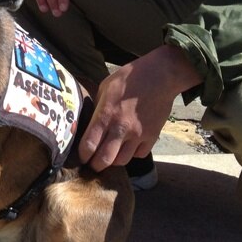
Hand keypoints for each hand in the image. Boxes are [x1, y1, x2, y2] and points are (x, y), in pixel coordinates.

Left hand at [79, 45, 201, 169]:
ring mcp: (138, 134)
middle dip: (96, 165)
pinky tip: (129, 146)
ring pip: (122, 161)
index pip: (89, 144)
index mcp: (106, 114)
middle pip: (105, 159)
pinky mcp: (152, 137)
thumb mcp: (105, 87)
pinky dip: (132, 154)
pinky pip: (139, 154)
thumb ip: (98, 107)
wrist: (159, 76)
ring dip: (114, 160)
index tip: (82, 156)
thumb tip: (92, 123)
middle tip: (93, 163)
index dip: (83, 155)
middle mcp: (121, 128)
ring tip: (111, 154)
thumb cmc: (130, 78)